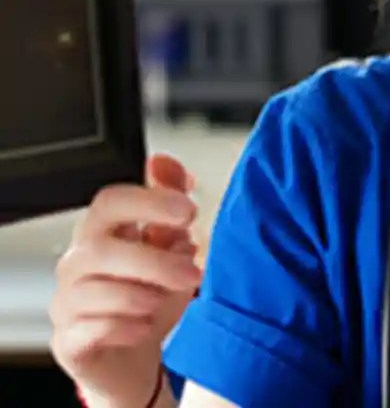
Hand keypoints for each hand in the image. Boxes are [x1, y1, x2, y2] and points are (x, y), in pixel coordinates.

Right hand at [49, 155, 202, 407]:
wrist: (134, 356)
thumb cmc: (151, 296)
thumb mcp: (170, 250)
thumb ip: (169, 207)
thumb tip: (163, 162)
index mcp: (104, 233)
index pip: (110, 201)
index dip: (148, 201)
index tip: (188, 211)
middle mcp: (79, 263)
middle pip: (101, 247)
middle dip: (153, 260)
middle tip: (192, 272)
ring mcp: (68, 302)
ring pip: (94, 290)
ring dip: (140, 295)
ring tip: (167, 301)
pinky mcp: (68, 340)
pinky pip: (90, 329)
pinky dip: (124, 327)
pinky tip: (145, 327)